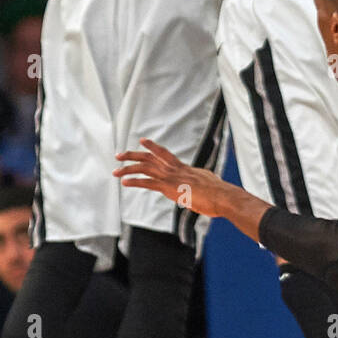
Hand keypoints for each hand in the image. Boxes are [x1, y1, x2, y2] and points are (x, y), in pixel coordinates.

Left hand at [115, 139, 232, 217]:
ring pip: (145, 168)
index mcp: (183, 168)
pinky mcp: (169, 188)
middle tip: (119, 155)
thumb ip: (198, 181)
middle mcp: (175, 169)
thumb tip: (200, 184)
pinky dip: (134, 181)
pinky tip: (124, 182)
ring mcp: (171, 177)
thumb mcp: (206, 183)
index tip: (142, 141)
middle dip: (133, 155)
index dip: (152, 147)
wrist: (222, 196)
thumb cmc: (218, 193)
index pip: (164, 154)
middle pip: (150, 157)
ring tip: (115, 170)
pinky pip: (148, 183)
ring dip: (128, 169)